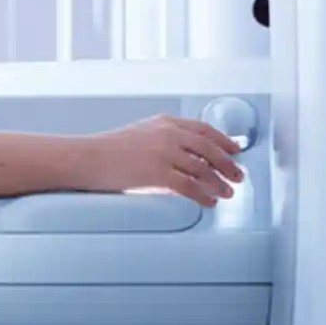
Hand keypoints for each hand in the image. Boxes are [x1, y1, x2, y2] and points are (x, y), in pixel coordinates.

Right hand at [83, 114, 243, 206]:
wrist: (86, 157)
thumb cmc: (107, 149)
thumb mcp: (140, 134)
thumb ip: (164, 139)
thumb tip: (188, 157)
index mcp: (165, 122)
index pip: (204, 130)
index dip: (224, 141)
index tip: (235, 150)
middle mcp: (168, 134)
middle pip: (209, 149)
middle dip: (228, 164)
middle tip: (238, 175)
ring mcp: (164, 153)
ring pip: (203, 169)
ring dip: (219, 183)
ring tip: (227, 193)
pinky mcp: (158, 173)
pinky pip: (189, 187)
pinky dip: (203, 196)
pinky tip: (209, 202)